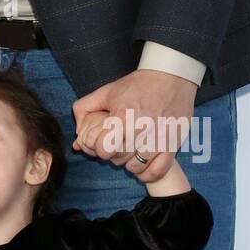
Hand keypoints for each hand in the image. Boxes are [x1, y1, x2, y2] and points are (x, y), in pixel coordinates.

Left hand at [72, 69, 197, 184]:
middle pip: (119, 159)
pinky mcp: (173, 143)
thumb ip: (84, 110)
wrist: (171, 77)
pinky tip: (143, 165)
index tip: (104, 143)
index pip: (104, 149)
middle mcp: (142, 129)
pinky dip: (148, 173)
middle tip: (117, 146)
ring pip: (136, 166)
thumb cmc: (136, 85)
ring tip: (129, 154)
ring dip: (129, 164)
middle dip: (113, 156)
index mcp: (123, 116)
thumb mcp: (106, 92)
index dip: (100, 149)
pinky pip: (158, 170)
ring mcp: (159, 138)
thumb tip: (76, 140)